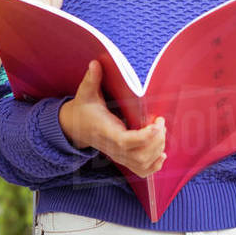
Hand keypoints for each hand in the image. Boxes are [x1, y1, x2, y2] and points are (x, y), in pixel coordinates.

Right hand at [58, 60, 165, 177]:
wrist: (74, 128)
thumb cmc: (84, 109)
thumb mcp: (85, 93)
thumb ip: (91, 79)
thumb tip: (95, 63)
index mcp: (106, 131)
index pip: (126, 141)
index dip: (145, 136)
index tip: (157, 122)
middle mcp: (113, 147)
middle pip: (139, 155)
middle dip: (155, 140)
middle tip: (160, 123)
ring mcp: (118, 155)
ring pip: (142, 164)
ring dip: (157, 150)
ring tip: (160, 132)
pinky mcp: (123, 159)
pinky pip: (141, 171)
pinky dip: (154, 166)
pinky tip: (161, 153)